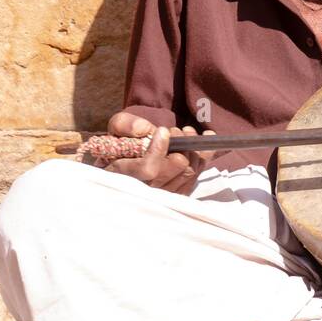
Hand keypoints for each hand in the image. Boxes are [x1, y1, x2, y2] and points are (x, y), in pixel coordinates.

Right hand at [101, 107, 217, 193]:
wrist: (124, 162)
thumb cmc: (120, 145)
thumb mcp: (115, 130)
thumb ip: (124, 125)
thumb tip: (144, 128)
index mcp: (124, 175)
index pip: (148, 169)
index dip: (158, 150)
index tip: (163, 131)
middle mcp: (146, 190)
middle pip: (176, 168)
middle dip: (180, 144)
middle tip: (176, 130)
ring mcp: (164, 195)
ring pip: (189, 172)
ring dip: (192, 148)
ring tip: (186, 132)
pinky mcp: (177, 195)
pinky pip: (197, 176)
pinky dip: (204, 156)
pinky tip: (206, 139)